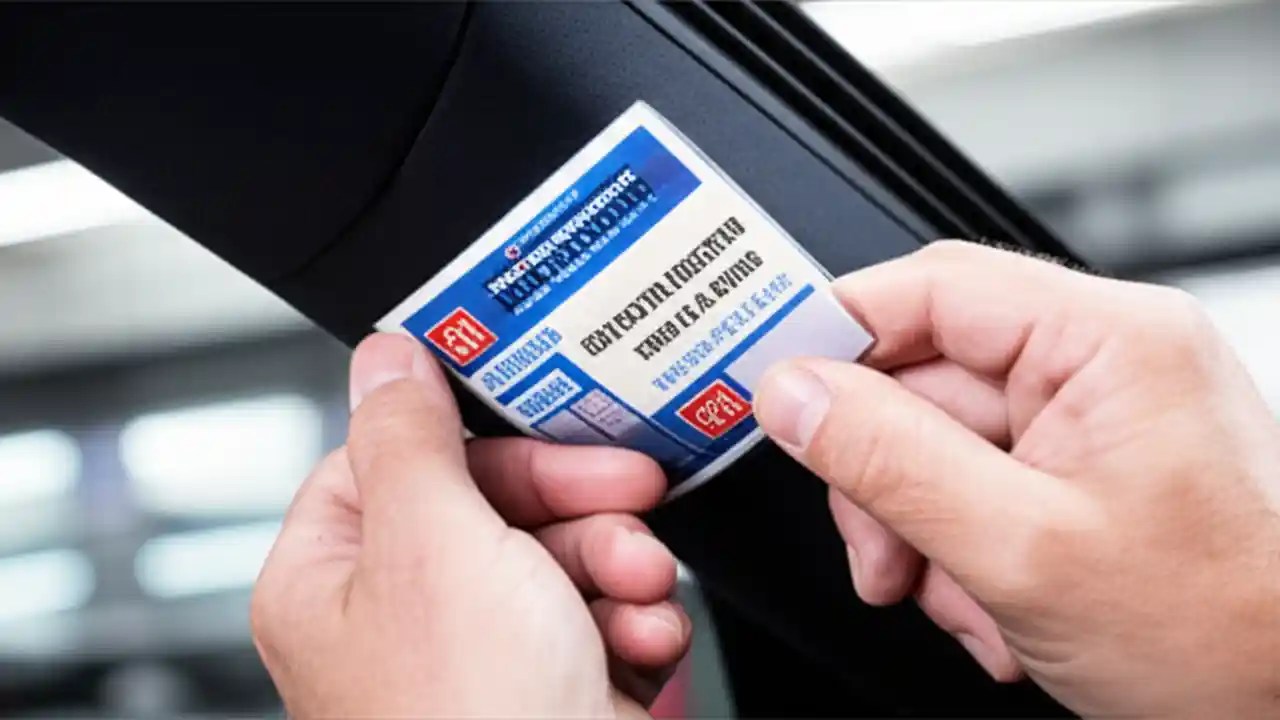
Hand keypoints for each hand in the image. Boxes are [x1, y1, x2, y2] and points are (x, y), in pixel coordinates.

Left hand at [252, 334, 690, 717]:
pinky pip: (599, 623)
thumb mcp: (435, 545)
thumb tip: (388, 355)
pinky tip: (647, 646)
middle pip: (498, 506)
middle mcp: (403, 618)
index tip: (559, 419)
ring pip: (564, 561)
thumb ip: (411, 437)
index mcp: (337, 577)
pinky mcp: (550, 692)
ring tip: (637, 599)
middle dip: (579, 508)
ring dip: (620, 569)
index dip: (488, 440)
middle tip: (631, 501)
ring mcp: (482, 660)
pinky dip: (635, 627)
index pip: (404, 459)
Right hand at [754, 242, 1279, 716]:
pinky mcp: (1085, 473)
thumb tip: (794, 393)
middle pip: (925, 380)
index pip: (931, 288)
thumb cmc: (1229, 636)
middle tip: (879, 550)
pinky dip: (961, 552)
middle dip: (885, 478)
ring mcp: (1096, 421)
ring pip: (940, 446)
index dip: (837, 332)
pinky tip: (991, 609)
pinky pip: (977, 487)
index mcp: (1109, 341)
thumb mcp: (1021, 548)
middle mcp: (1104, 363)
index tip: (769, 381)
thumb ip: (890, 460)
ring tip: (954, 601)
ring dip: (921, 531)